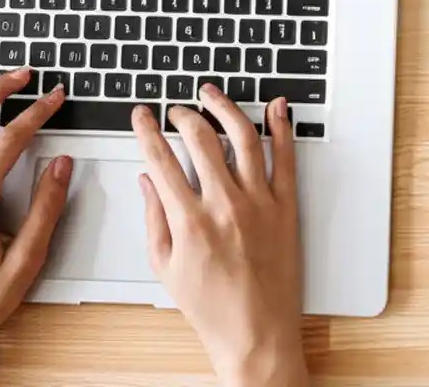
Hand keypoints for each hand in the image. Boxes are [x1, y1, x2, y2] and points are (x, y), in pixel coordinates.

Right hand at [132, 86, 305, 386]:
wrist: (257, 333)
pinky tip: (276, 107)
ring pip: (243, 138)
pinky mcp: (286, 208)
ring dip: (226, 108)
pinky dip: (282, 128)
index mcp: (189, 221)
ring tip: (212, 95)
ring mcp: (260, 203)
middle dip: (183, 114)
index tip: (142, 115)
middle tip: (176, 108)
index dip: (147, 130)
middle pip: (201, 139)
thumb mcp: (165, 267)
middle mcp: (225, 205)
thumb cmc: (211, 307)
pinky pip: (286, 159)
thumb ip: (154, 217)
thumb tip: (147, 178)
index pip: (161, 159)